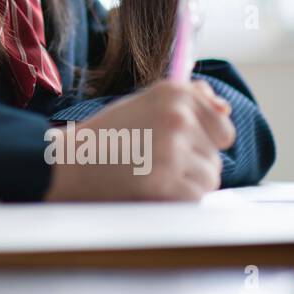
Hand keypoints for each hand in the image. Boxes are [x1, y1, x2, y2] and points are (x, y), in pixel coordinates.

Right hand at [43, 79, 234, 201]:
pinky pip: (195, 198)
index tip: (170, 143)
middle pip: (216, 156)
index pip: (223, 128)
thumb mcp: (145, 104)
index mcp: (174, 92)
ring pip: (209, 178)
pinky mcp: (165, 181)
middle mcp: (177, 116)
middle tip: (153, 161)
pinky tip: (149, 189)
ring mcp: (172, 149)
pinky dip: (176, 200)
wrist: (68, 164)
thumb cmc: (107, 137)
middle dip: (192, 164)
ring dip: (185, 184)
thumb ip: (188, 101)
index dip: (201, 141)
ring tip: (150, 175)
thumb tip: (225, 108)